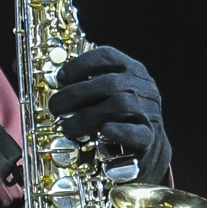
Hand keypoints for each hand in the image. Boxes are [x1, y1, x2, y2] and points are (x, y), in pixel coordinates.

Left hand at [48, 46, 170, 178]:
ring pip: (120, 105)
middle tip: (55, 107)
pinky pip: (134, 132)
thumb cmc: (122, 120)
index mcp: (133, 71)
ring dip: (87, 116)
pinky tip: (100, 132)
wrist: (151, 152)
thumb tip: (56, 83)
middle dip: (76, 94)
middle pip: (110, 82)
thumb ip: (91, 85)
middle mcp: (144, 88)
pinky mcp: (150, 138)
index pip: (108, 56)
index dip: (81, 64)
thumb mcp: (110, 96)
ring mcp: (150, 113)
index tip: (60, 78)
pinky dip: (115, 130)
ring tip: (68, 127)